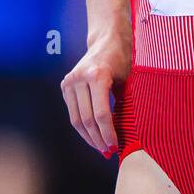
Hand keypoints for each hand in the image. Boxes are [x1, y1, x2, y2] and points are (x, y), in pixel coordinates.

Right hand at [60, 33, 131, 156]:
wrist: (106, 41)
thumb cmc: (122, 60)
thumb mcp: (128, 79)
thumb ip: (124, 103)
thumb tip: (128, 134)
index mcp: (98, 75)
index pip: (101, 114)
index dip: (108, 134)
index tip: (115, 146)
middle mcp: (80, 78)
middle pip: (87, 119)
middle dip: (98, 139)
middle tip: (108, 152)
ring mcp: (70, 81)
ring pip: (77, 119)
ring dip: (89, 137)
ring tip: (101, 148)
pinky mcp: (65, 85)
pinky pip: (73, 113)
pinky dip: (82, 127)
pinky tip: (92, 136)